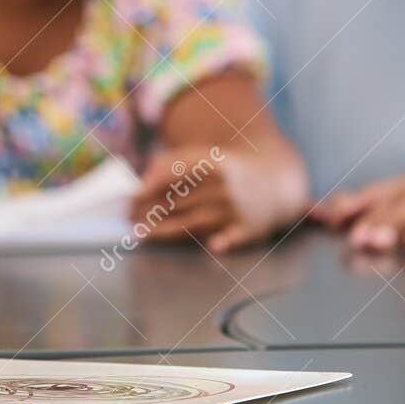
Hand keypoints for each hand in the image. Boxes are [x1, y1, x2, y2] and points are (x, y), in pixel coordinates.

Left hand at [130, 146, 301, 253]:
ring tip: (140, 232)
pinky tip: (213, 246)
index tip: (132, 195)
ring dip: (165, 228)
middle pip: (180, 199)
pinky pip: (234, 236)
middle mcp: (226, 184)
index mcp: (215, 161)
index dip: (153, 184)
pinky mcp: (250, 227)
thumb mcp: (204, 157)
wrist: (277, 179)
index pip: (179, 172)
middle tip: (127, 217)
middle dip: (150, 209)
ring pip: (195, 221)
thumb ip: (172, 164)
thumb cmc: (227, 170)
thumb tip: (141, 181)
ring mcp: (239, 207)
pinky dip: (226, 241)